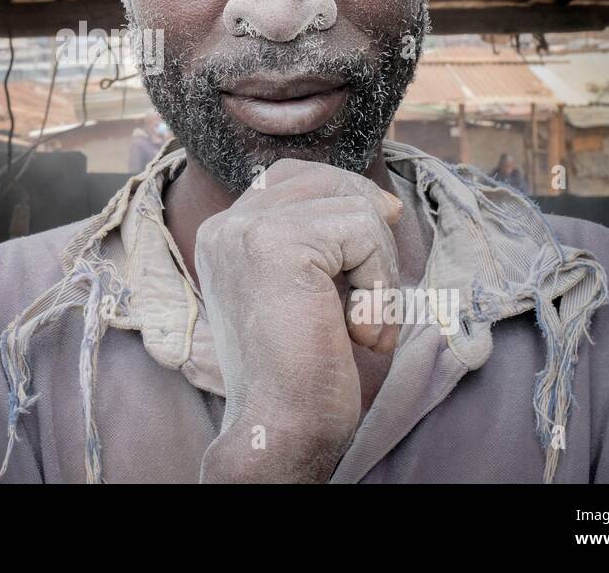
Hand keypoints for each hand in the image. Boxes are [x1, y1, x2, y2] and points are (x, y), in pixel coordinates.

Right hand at [195, 158, 402, 482]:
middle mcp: (226, 225)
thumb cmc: (302, 373)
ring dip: (379, 271)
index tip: (365, 266)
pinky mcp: (276, 243)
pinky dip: (380, 286)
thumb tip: (384, 204)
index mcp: (224, 235)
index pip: (296, 179)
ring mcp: (246, 230)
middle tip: (370, 298)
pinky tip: (359, 334)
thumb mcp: (307, 291)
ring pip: (354, 206)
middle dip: (368, 232)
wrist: (281, 428)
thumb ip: (323, 241)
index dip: (345, 206)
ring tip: (361, 327)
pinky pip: (363, 232)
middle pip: (325, 179)